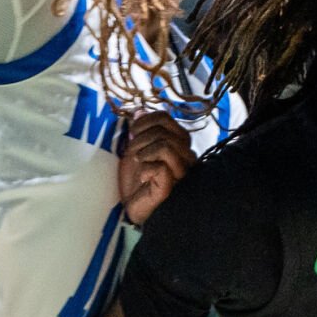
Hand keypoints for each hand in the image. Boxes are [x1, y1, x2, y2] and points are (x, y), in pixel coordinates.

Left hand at [119, 110, 195, 224]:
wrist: (131, 206)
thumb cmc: (135, 179)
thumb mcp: (134, 148)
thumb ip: (139, 130)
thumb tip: (139, 110)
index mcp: (178, 143)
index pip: (165, 118)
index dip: (144, 121)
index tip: (132, 132)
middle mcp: (186, 156)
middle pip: (164, 131)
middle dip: (140, 139)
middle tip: (132, 153)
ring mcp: (182, 172)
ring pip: (166, 145)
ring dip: (143, 152)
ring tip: (137, 162)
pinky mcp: (173, 188)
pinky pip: (161, 167)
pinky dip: (146, 168)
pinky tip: (143, 176)